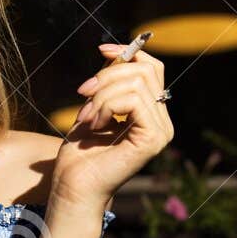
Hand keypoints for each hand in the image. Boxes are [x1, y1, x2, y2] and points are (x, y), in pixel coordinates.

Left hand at [52, 43, 173, 211]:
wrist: (74, 187)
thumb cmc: (80, 154)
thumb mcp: (94, 107)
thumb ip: (109, 83)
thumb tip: (117, 52)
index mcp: (151, 114)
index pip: (152, 68)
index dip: (128, 53)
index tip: (102, 50)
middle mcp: (162, 122)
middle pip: (144, 71)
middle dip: (108, 74)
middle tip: (83, 93)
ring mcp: (161, 131)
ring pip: (136, 83)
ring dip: (101, 95)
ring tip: (85, 116)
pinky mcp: (153, 138)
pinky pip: (133, 100)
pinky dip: (107, 106)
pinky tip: (94, 123)